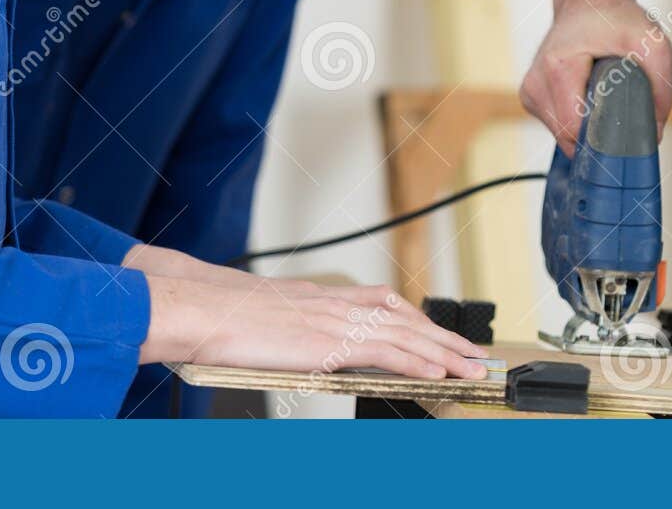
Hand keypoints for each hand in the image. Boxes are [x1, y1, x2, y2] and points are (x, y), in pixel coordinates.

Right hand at [141, 274, 486, 380]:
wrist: (196, 308)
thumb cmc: (217, 319)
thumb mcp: (264, 323)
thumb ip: (292, 335)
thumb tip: (304, 353)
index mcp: (321, 298)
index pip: (385, 305)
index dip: (419, 321)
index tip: (442, 334)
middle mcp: (335, 303)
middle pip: (405, 318)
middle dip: (444, 338)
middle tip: (475, 355)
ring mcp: (333, 320)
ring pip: (404, 333)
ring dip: (443, 352)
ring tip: (471, 368)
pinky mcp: (328, 342)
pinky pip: (384, 351)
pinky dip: (416, 361)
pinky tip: (437, 373)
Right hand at [520, 0, 671, 155]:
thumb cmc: (614, 17)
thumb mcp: (652, 43)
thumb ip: (660, 88)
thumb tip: (654, 133)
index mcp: (557, 68)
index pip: (574, 130)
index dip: (603, 139)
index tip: (625, 133)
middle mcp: (536, 82)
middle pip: (568, 137)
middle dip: (598, 134)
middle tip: (620, 109)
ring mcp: (531, 91)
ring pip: (562, 135)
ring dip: (588, 126)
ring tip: (603, 97)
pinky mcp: (533, 97)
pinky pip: (558, 126)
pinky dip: (578, 119)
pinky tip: (589, 96)